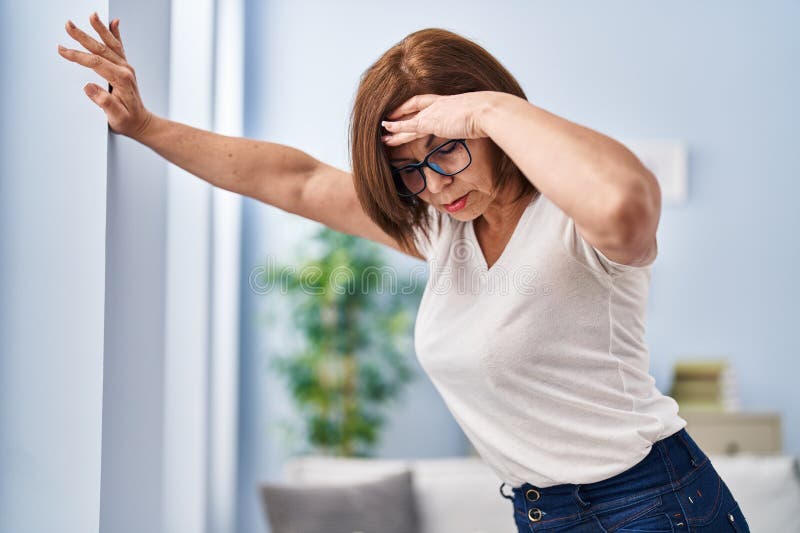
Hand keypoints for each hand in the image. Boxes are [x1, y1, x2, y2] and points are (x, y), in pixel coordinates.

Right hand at [57, 12, 152, 138]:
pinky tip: (114, 23)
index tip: (63, 51)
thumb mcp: (116, 117)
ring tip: (92, 15)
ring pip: (110, 44)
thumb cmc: (129, 121)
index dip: (78, 56)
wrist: (141, 123)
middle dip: (83, 37)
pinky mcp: (125, 67)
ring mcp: (126, 67)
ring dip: (100, 29)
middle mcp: (125, 70)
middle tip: (69, 25)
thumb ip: (105, 103)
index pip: (96, 63)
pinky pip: (119, 47)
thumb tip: (89, 87)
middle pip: (101, 49)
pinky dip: (116, 34)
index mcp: (122, 79)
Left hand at [380, 91, 495, 146]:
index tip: (406, 110)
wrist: (486, 111)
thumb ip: (474, 121)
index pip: (427, 102)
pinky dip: (397, 128)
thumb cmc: (489, 115)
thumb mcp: (480, 116)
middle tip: (388, 120)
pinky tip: (387, 130)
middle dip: (400, 113)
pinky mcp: (430, 122)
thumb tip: (480, 128)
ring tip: (382, 131)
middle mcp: (439, 104)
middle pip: (414, 108)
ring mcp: (433, 113)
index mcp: (450, 101)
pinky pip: (408, 126)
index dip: (415, 106)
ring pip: (408, 119)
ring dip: (394, 126)